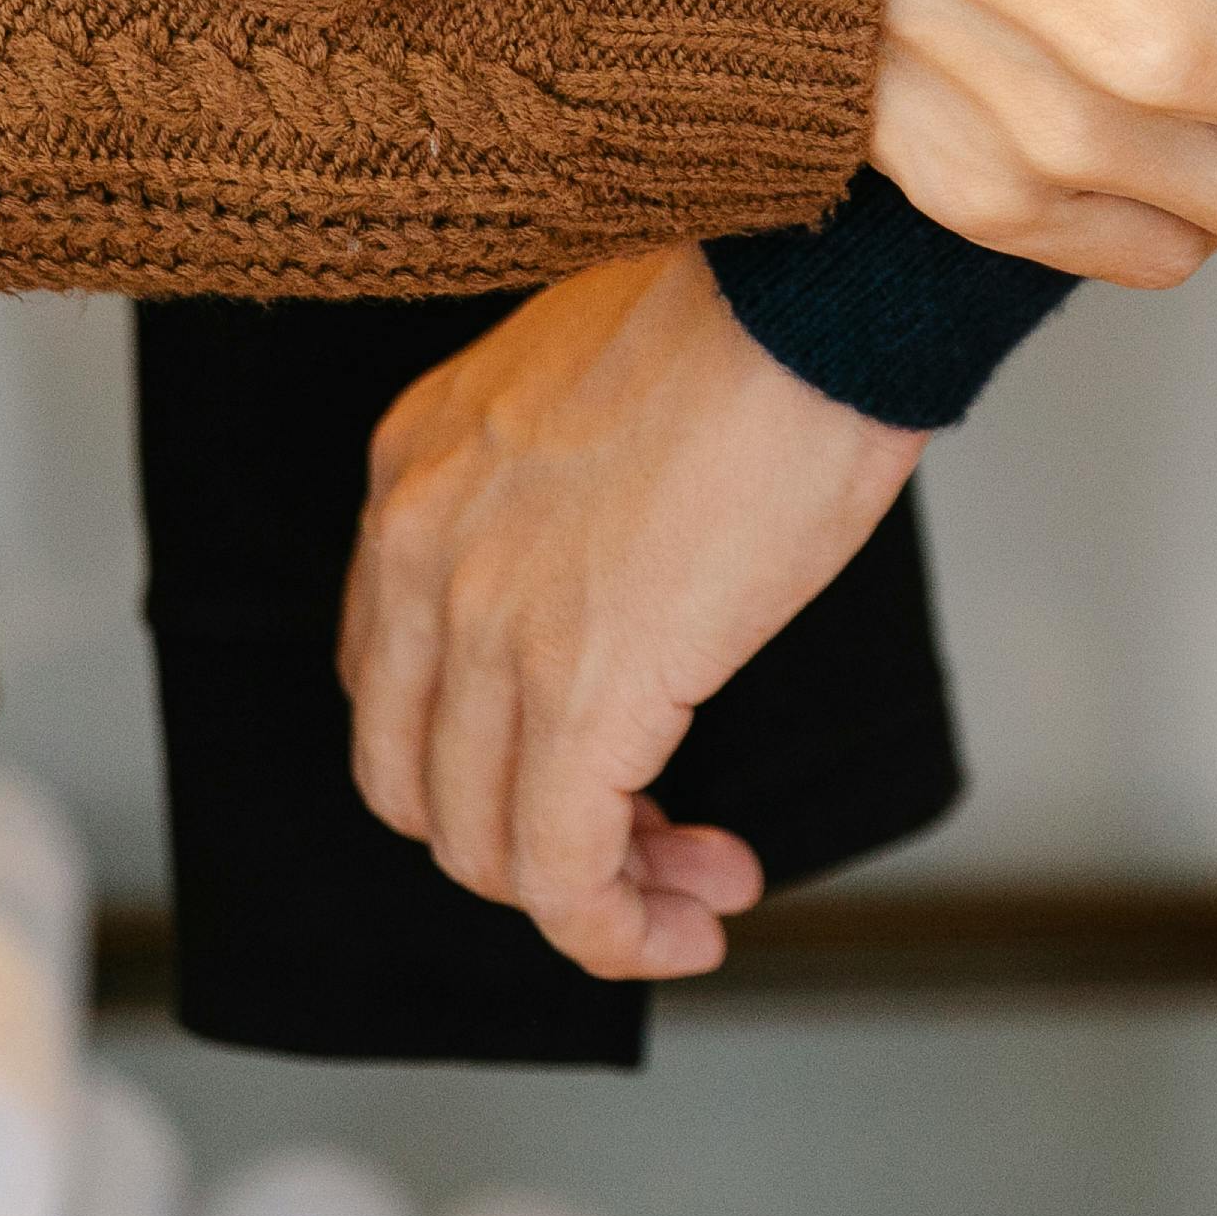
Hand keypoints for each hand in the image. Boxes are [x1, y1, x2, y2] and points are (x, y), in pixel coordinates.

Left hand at [343, 243, 918, 978]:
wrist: (823, 284)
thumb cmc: (756, 320)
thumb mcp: (593, 402)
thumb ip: (558, 505)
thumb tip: (618, 604)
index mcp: (412, 472)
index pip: (393, 681)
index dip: (489, 759)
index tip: (602, 771)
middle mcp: (415, 551)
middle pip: (418, 781)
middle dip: (529, 841)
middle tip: (652, 843)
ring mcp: (483, 623)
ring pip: (484, 842)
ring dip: (595, 897)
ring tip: (697, 889)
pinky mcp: (580, 690)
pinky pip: (560, 870)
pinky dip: (616, 930)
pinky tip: (690, 923)